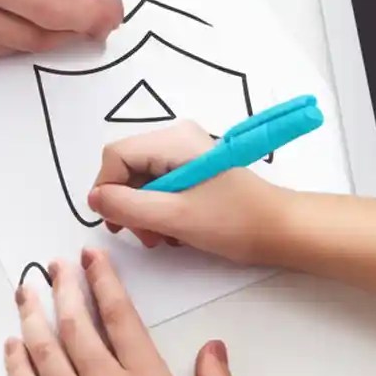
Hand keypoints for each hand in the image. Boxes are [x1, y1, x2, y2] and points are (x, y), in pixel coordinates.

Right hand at [0, 0, 122, 61]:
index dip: (93, 10)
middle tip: (100, 8)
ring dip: (55, 30)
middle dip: (80, 23)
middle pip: (45, 33)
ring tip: (68, 6)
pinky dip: (22, 33)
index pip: (55, 4)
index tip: (112, 3)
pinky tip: (26, 12)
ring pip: (24, 45)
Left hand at [6, 249, 236, 375]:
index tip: (91, 257)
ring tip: (25, 291)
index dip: (103, 281)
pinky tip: (11, 346)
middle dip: (64, 288)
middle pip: (77, 324)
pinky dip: (16, 366)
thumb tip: (214, 347)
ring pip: (46, 351)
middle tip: (55, 265)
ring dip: (32, 316)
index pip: (121, 317)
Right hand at [86, 121, 296, 264]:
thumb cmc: (233, 221)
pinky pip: (158, 185)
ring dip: (142, 211)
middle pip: (126, 167)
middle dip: (127, 204)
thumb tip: (94, 199)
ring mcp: (185, 152)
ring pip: (140, 179)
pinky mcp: (193, 169)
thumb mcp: (174, 216)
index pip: (115, 155)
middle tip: (146, 236)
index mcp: (173, 140)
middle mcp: (176, 138)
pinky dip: (158, 209)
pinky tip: (174, 230)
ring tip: (162, 237)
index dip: (107, 189)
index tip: (118, 222)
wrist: (281, 230)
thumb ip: (127, 206)